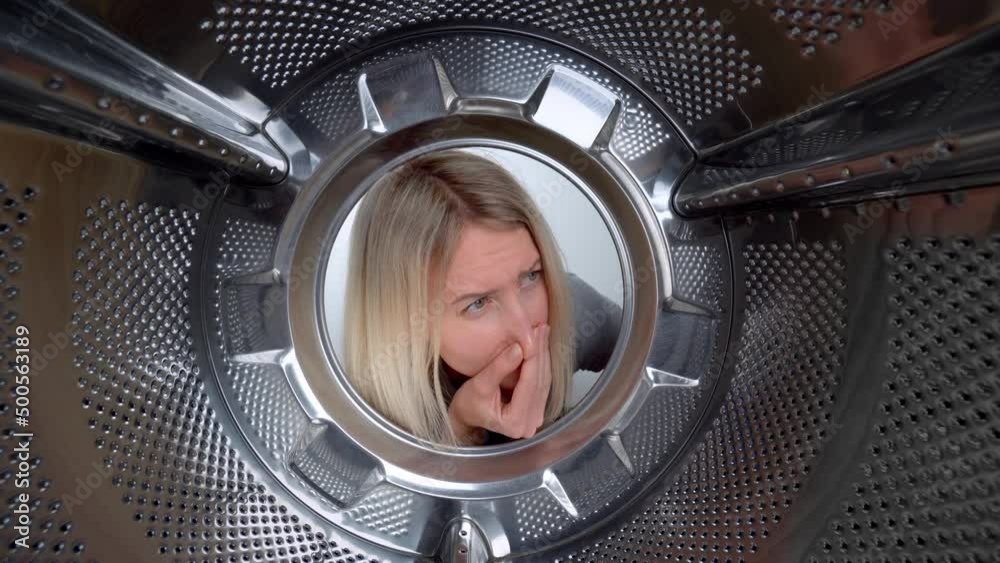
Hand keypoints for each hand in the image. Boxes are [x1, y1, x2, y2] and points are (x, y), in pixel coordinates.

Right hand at [448, 324, 551, 443]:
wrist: (466, 416)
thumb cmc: (468, 404)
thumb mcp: (479, 385)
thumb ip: (499, 368)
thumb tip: (519, 347)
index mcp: (516, 421)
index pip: (530, 383)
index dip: (533, 356)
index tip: (535, 333)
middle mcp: (531, 422)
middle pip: (540, 381)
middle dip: (541, 352)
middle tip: (542, 328)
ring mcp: (535, 417)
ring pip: (544, 381)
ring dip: (543, 355)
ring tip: (542, 332)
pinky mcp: (536, 409)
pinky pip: (541, 383)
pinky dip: (540, 363)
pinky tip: (540, 346)